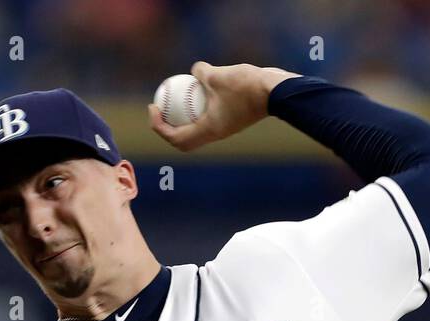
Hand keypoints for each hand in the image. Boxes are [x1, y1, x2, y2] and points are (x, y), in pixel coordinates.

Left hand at [148, 62, 300, 151]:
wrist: (276, 93)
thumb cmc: (247, 86)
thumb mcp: (217, 74)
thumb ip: (201, 72)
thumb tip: (193, 70)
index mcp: (208, 130)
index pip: (175, 138)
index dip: (159, 126)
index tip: (154, 107)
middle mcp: (215, 134)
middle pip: (183, 140)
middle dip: (167, 127)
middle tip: (159, 108)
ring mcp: (224, 129)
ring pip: (196, 130)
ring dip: (182, 119)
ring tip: (175, 99)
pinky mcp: (231, 120)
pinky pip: (208, 119)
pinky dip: (198, 109)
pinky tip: (197, 89)